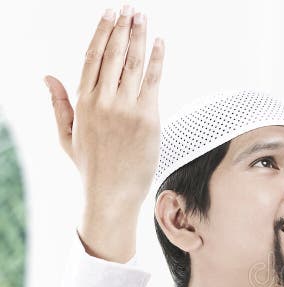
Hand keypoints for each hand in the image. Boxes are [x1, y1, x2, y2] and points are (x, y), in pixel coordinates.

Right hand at [44, 6, 164, 261]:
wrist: (112, 195)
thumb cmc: (91, 167)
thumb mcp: (67, 135)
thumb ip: (60, 103)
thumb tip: (47, 76)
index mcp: (83, 103)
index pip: (92, 58)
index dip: (102, 33)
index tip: (108, 14)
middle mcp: (104, 102)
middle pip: (114, 55)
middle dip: (123, 28)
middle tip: (130, 8)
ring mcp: (127, 109)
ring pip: (134, 64)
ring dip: (140, 37)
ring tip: (144, 18)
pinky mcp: (148, 119)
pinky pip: (153, 82)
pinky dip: (157, 60)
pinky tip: (160, 43)